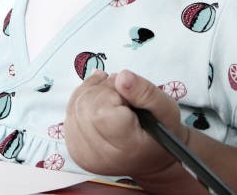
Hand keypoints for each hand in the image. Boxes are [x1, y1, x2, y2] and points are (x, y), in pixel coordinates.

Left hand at [64, 69, 187, 178]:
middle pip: (86, 104)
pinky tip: (101, 101)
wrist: (149, 159)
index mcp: (126, 148)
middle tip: (123, 96)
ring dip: (94, 92)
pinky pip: (70, 110)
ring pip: (76, 103)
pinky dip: (84, 98)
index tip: (129, 97)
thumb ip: (146, 92)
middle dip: (104, 90)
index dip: (113, 92)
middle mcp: (100, 156)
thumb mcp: (166, 109)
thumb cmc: (160, 132)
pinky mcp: (74, 148)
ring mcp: (83, 154)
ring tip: (114, 98)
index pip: (100, 111)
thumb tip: (122, 76)